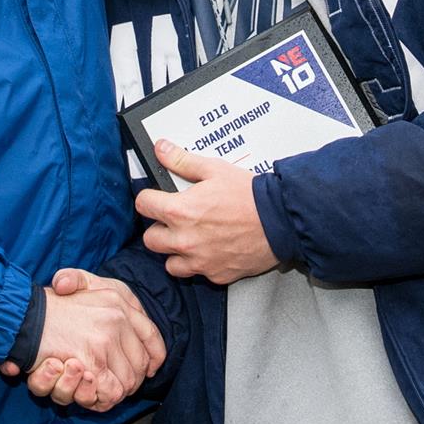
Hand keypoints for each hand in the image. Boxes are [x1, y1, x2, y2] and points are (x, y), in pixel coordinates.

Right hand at [0, 269, 162, 411]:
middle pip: (141, 363)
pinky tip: (92, 395)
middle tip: (116, 386)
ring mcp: (105, 340)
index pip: (151, 335)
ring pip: (128, 381)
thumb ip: (102, 292)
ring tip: (102, 392)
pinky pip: (110, 390)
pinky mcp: (91, 360)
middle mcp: (116, 318)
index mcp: (117, 299)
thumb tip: (120, 317)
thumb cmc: (48, 303)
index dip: (154, 357)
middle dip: (131, 380)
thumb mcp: (79, 282)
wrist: (22, 313)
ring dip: (116, 392)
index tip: (150, 369)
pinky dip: (103, 398)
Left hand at [135, 140, 280, 284]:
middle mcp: (186, 240)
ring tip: (190, 239)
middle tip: (176, 220)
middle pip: (151, 239)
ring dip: (175, 251)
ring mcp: (200, 261)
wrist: (281, 220)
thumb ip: (183, 161)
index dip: (149, 198)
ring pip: (169, 263)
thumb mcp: (215, 169)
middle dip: (160, 228)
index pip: (143, 205)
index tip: (156, 198)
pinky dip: (199, 264)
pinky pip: (196, 273)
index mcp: (181, 211)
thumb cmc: (250, 195)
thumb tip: (161, 149)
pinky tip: (210, 250)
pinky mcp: (216, 274)